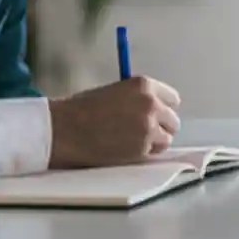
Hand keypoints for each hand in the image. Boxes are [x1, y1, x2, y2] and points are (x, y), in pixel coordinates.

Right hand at [48, 76, 181, 167]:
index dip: (163, 108)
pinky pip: (153, 153)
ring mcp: (148, 127)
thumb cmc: (83, 109)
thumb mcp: (115, 92)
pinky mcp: (142, 147)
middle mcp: (151, 104)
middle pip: (173, 120)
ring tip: (131, 141)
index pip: (172, 98)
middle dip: (161, 127)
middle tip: (143, 132)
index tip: (157, 115)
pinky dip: (143, 153)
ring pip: (166, 139)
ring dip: (153, 142)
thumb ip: (138, 98)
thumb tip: (156, 109)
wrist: (66, 129)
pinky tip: (124, 148)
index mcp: (144, 85)